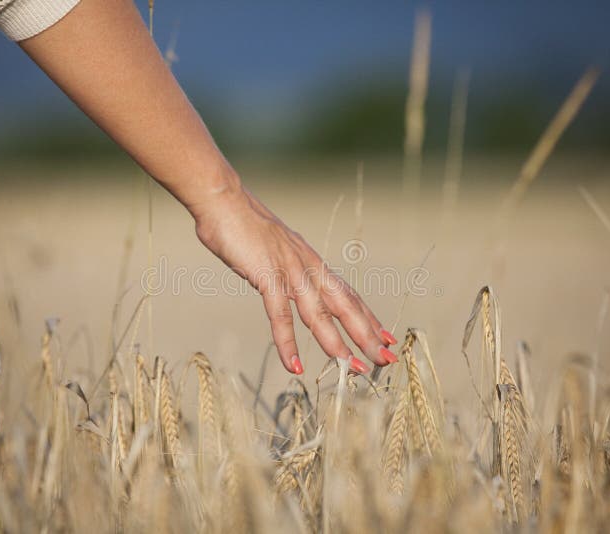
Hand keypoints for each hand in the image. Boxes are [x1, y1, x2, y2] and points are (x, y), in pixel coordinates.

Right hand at [193, 183, 398, 374]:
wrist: (222, 199)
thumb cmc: (241, 222)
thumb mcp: (272, 248)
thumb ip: (281, 266)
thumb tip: (280, 282)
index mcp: (310, 261)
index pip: (346, 294)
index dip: (367, 317)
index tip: (386, 337)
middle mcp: (307, 266)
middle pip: (344, 306)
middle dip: (366, 334)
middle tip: (387, 359)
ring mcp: (288, 270)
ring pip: (318, 314)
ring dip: (336, 344)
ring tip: (353, 369)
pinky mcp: (266, 275)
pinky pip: (280, 315)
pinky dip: (287, 342)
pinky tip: (294, 365)